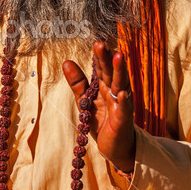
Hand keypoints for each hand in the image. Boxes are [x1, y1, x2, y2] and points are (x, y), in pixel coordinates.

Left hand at [63, 41, 135, 174]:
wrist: (114, 147)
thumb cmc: (102, 121)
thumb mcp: (85, 101)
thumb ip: (77, 82)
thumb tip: (66, 61)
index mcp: (105, 87)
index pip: (102, 69)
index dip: (99, 57)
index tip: (97, 43)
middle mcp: (115, 93)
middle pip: (111, 73)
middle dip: (108, 59)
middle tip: (102, 44)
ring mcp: (121, 106)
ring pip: (121, 86)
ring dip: (120, 72)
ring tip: (118, 57)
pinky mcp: (123, 121)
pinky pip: (124, 110)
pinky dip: (123, 102)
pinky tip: (121, 93)